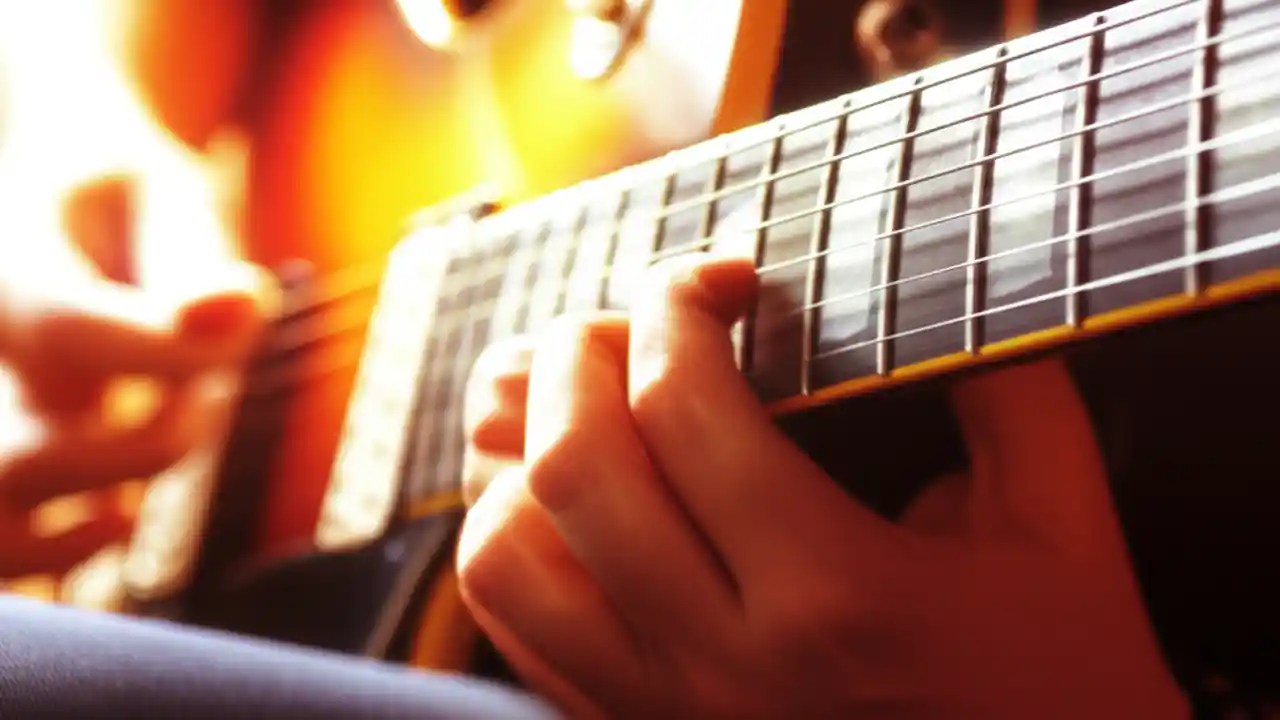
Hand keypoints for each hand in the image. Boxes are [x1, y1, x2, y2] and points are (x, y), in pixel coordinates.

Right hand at [0, 179, 267, 580]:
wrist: (52, 193)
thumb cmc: (120, 194)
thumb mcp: (159, 191)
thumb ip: (190, 257)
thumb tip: (243, 307)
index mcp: (5, 268)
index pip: (69, 331)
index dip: (173, 349)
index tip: (247, 314)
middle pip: (12, 461)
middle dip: (138, 453)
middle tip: (203, 409)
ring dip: (73, 539)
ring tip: (131, 510)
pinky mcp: (9, 450)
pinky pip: (1, 540)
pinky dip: (52, 560)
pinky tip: (115, 523)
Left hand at [457, 255, 1188, 718]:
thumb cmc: (1057, 687)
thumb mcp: (1060, 529)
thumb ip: (1005, 389)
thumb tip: (924, 279)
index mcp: (833, 596)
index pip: (686, 407)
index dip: (680, 305)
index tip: (715, 279)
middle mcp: (722, 664)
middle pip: (574, 466)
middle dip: (580, 350)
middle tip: (631, 319)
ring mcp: (660, 712)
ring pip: (506, 555)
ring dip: (518, 452)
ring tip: (581, 404)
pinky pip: (511, 628)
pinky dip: (508, 536)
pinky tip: (564, 495)